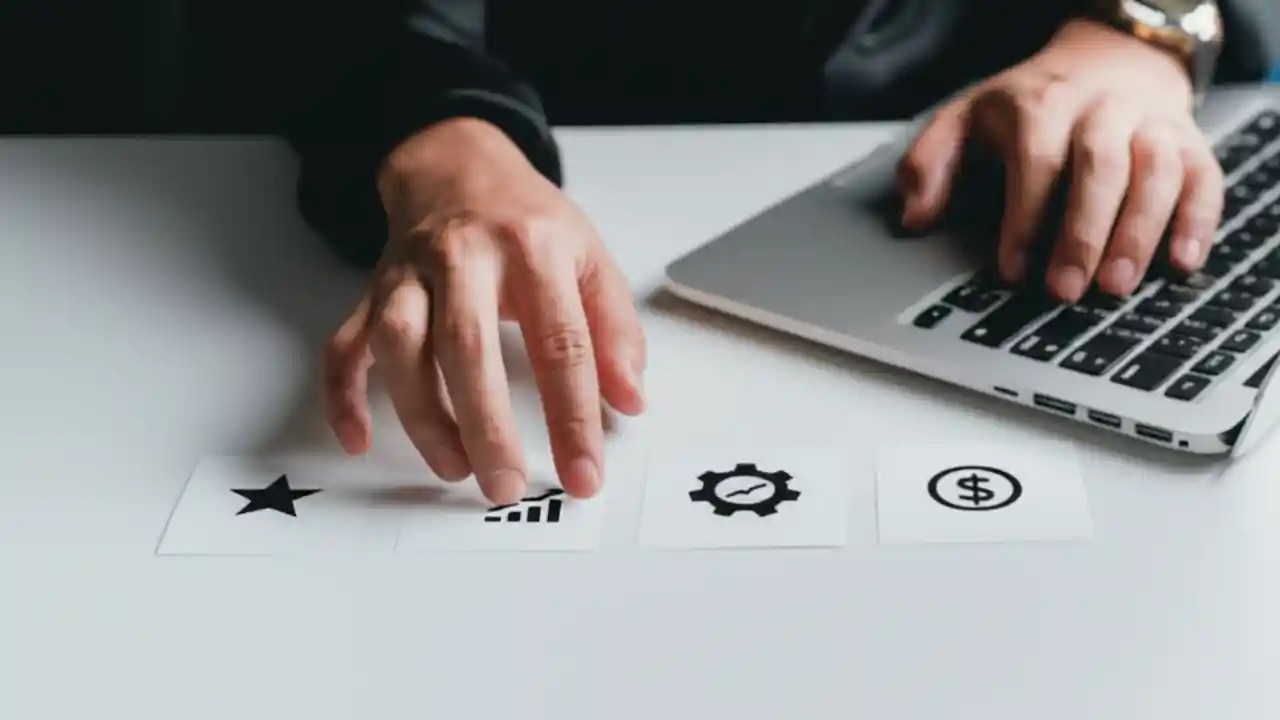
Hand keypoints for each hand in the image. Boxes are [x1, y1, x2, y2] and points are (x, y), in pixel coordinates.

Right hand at [322, 118, 646, 503]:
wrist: (457, 164)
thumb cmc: (528, 222)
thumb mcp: (590, 258)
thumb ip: (616, 330)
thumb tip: (630, 400)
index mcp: (534, 250)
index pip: (561, 342)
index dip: (573, 416)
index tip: (584, 474)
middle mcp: (466, 258)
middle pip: (469, 346)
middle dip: (487, 425)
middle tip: (505, 485)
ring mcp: (410, 275)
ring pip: (401, 346)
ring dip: (422, 416)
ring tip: (453, 468)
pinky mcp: (372, 291)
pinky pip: (345, 344)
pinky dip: (343, 395)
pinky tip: (357, 439)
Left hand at [899, 19, 1223, 300]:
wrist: (1110, 58)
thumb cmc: (1028, 105)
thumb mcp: (965, 120)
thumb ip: (930, 164)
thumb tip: (912, 218)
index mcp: (1040, 105)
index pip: (1036, 161)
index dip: (1024, 219)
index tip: (1011, 270)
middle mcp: (1101, 110)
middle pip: (1100, 167)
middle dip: (1082, 233)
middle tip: (1066, 290)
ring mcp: (1151, 124)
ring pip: (1156, 172)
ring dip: (1139, 232)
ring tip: (1116, 287)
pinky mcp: (1190, 143)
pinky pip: (1205, 179)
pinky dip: (1197, 222)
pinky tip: (1181, 263)